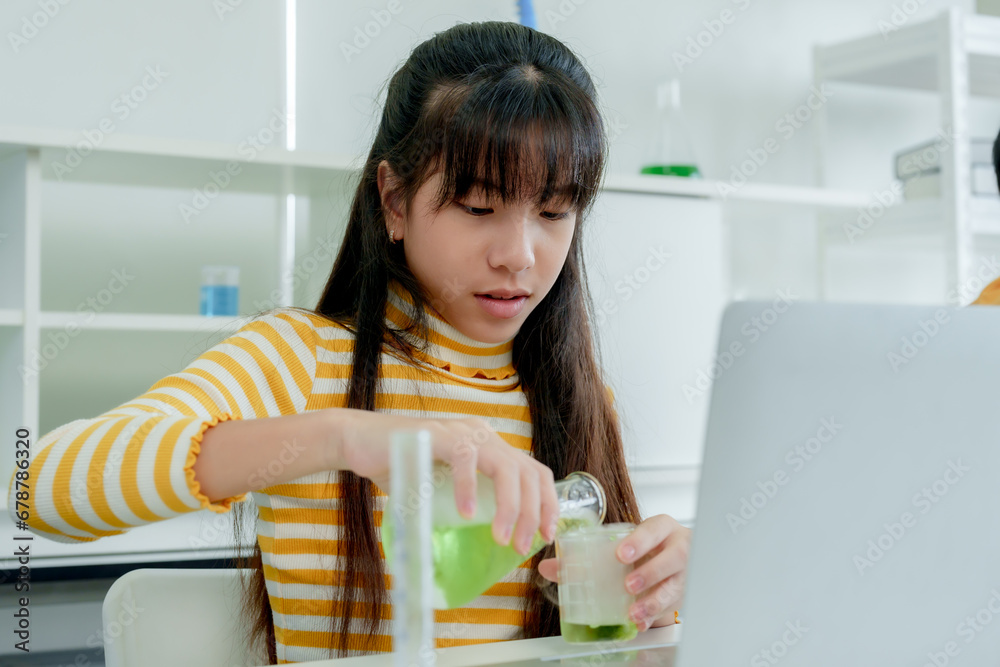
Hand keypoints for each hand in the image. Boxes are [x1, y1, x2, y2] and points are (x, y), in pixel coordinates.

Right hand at [338, 409, 558, 553]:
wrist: (358, 442)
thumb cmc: (400, 468)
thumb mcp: (443, 488)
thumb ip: (467, 501)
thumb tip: (490, 541)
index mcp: (489, 446)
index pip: (534, 470)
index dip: (548, 502)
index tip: (547, 535)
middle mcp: (482, 435)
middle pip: (526, 471)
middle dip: (533, 512)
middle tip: (520, 546)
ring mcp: (461, 432)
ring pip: (504, 466)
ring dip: (509, 506)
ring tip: (500, 536)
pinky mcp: (438, 435)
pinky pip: (464, 458)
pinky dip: (469, 488)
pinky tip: (466, 514)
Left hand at [538, 514, 689, 630]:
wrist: (672, 558)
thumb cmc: (644, 548)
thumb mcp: (622, 544)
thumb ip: (586, 555)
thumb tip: (547, 568)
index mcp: (661, 528)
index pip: (654, 529)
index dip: (639, 541)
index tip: (621, 554)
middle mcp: (678, 547)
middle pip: (673, 557)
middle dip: (650, 572)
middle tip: (628, 584)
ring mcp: (685, 571)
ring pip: (676, 585)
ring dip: (654, 600)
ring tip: (633, 612)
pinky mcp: (684, 592)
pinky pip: (673, 606)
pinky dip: (654, 617)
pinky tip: (641, 623)